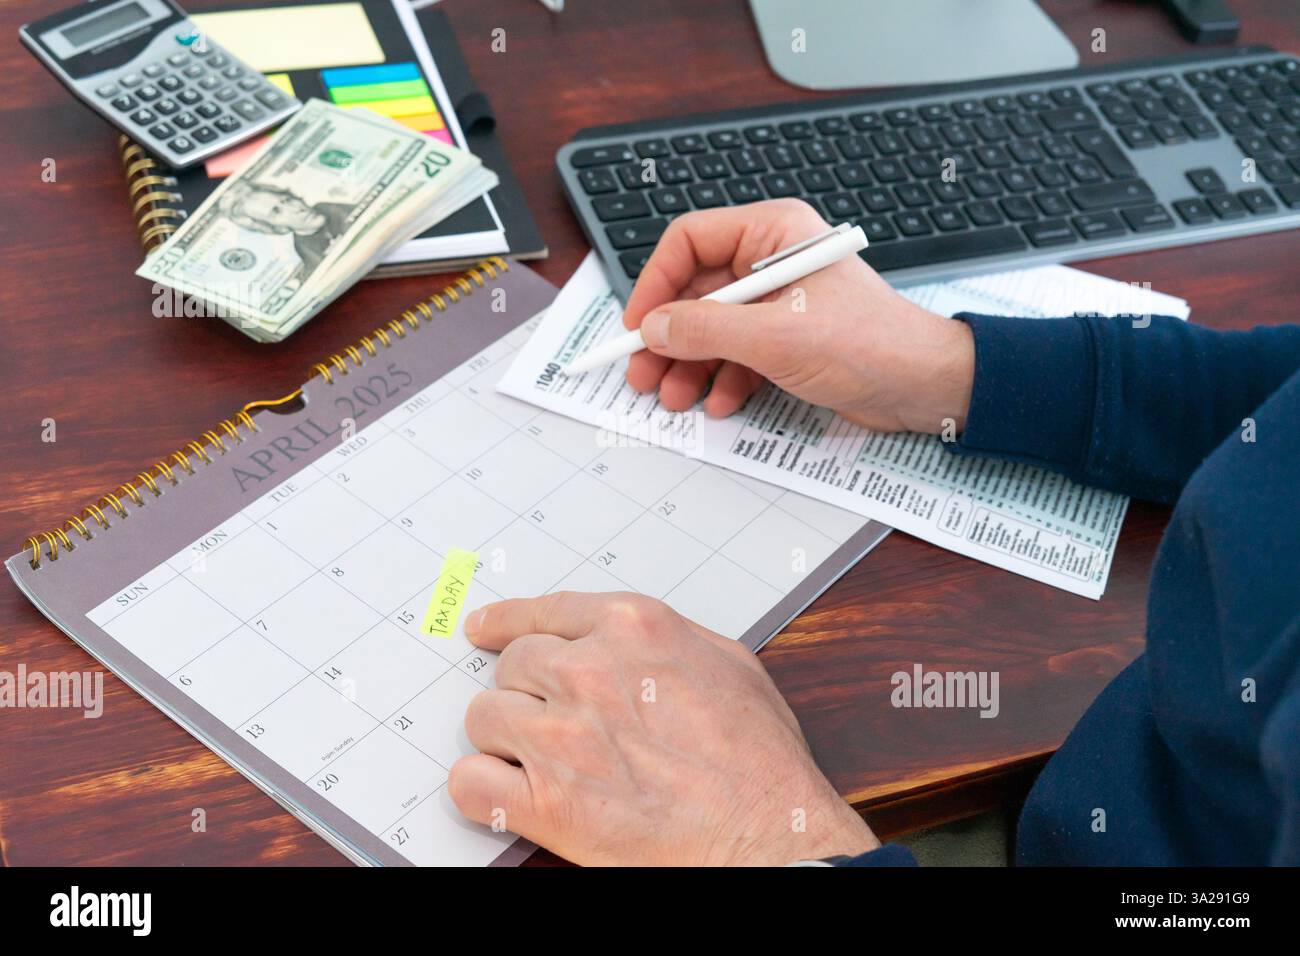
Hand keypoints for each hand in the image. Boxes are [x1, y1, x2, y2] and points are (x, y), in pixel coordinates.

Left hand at [448, 591, 878, 865]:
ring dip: (506, 738)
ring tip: (544, 761)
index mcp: (633, 629)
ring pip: (484, 718)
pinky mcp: (547, 806)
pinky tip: (511, 794)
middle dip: (527, 691)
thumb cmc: (761, 759)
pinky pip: (470, 782)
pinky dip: (483, 789)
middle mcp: (588, 673)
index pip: (543, 612)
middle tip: (556, 720)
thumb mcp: (729, 663)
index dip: (506, 622)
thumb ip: (664, 639)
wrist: (768, 836)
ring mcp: (562, 739)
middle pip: (511, 666)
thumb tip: (622, 640)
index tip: (485, 629)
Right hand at [623, 198, 974, 433]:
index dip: (656, 282)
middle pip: (694, 292)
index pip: (689, 241)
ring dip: (689, 365)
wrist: (923, 386)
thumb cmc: (870, 344)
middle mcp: (770, 260)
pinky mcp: (785, 338)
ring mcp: (777, 301)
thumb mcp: (775, 337)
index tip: (638, 324)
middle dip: (668, 337)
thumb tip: (653, 328)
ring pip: (710, 328)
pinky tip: (719, 402)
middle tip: (642, 373)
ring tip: (675, 398)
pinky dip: (722, 379)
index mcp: (773, 233)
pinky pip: (735, 354)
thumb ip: (706, 331)